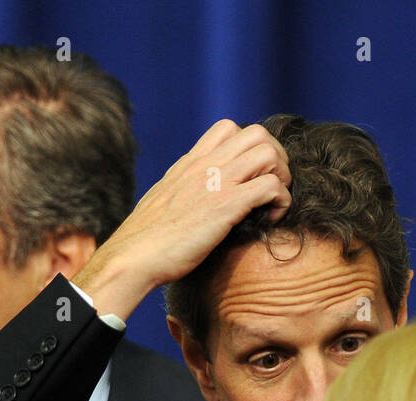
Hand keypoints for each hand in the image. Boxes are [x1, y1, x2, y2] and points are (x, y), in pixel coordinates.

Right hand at [73, 119, 290, 320]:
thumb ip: (182, 190)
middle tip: (272, 186)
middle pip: (257, 133)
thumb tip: (192, 197)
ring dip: (282, 177)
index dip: (249, 146)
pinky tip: (270, 219)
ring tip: (273, 202)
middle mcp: (205, 166)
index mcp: (190, 163)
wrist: (133, 258)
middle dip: (276, 157)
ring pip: (269, 154)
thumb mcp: (163, 201)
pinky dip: (280, 202)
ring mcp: (216, 183)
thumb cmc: (147, 240)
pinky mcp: (226, 207)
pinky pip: (271, 188)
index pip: (228, 128)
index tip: (251, 174)